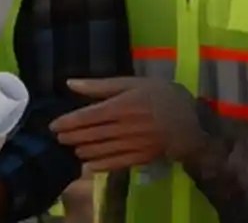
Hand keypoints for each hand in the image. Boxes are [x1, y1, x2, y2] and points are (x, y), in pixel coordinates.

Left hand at [51, 77, 205, 172]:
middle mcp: (126, 126)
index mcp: (122, 105)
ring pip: (102, 150)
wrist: (194, 120)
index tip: (53, 125)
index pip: (88, 116)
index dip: (68, 122)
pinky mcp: (143, 157)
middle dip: (71, 137)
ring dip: (83, 150)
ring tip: (70, 149)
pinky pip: (118, 163)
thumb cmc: (162, 95)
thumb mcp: (132, 83)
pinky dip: (101, 165)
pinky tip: (88, 165)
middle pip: (92, 134)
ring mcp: (134, 144)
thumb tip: (70, 83)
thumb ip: (100, 85)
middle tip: (57, 138)